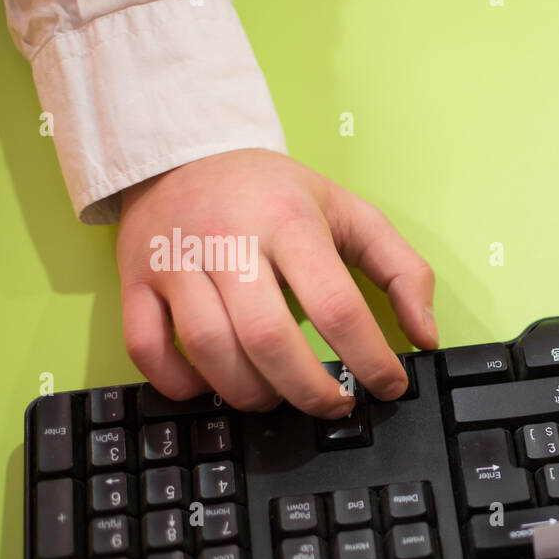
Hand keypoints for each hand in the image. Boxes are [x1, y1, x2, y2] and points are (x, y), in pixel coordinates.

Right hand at [116, 149, 437, 417]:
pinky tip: (214, 387)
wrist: (184, 153)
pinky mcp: (133, 278)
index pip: (335, 305)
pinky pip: (148, 349)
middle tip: (336, 406)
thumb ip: (402, 270)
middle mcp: (228, 239)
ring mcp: (174, 260)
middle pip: (268, 338)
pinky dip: (182, 384)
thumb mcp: (350, 212)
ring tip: (280, 397)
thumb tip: (425, 336)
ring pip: (209, 349)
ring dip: (251, 393)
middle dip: (310, 390)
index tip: (389, 386)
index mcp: (289, 220)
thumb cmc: (275, 194)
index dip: (369, 359)